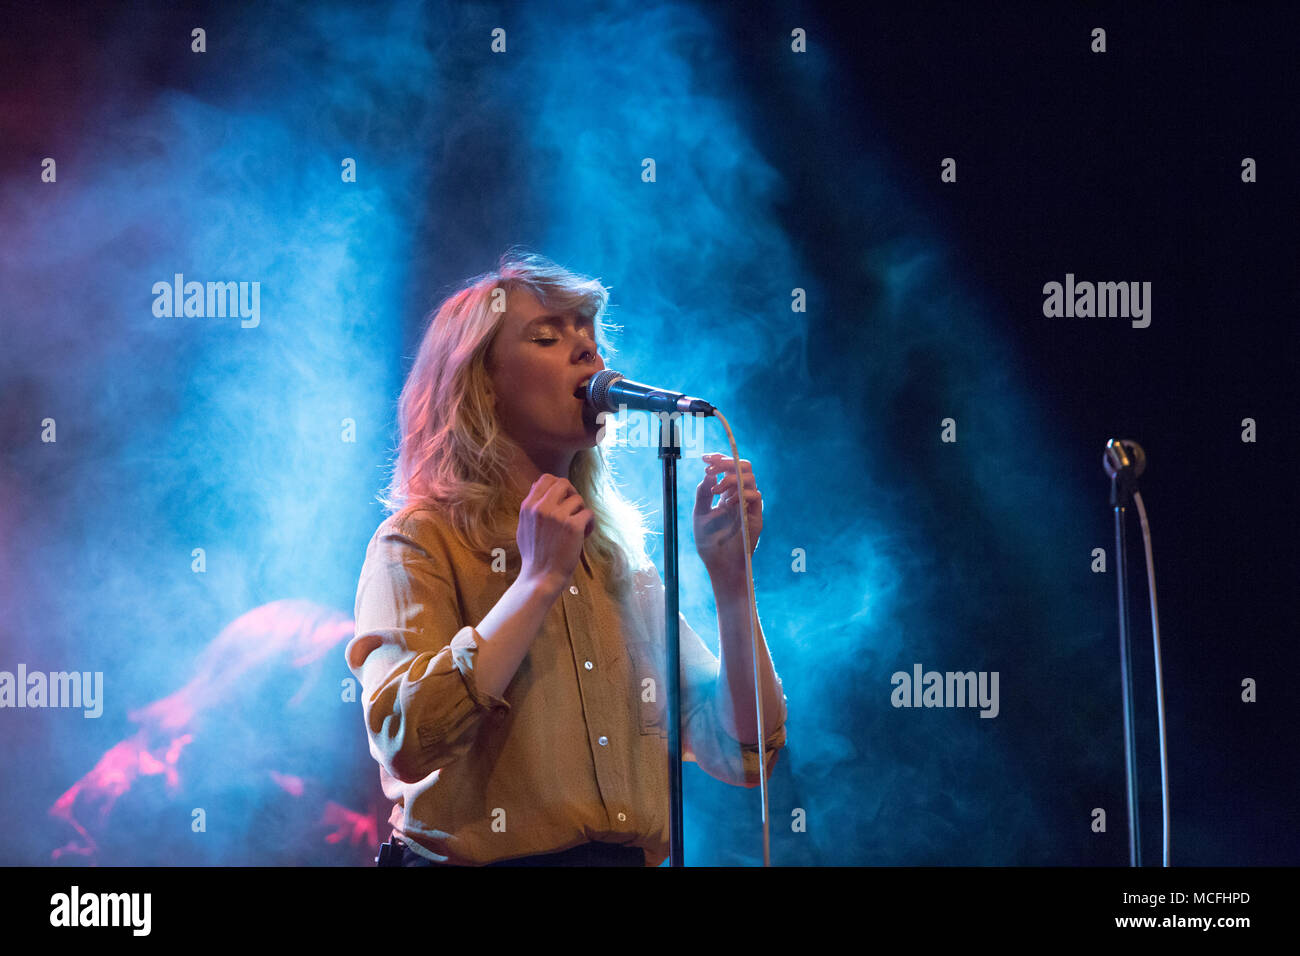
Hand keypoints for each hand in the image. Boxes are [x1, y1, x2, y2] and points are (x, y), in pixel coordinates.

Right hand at [517, 475, 592, 590]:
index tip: (564, 499)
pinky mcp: (573, 526)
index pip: (546, 479)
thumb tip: (536, 485)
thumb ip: (531, 506)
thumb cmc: (535, 556)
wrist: (541, 577)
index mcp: (528, 506)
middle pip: (563, 483)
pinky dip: (590, 524)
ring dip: (581, 512)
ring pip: (578, 499)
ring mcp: (557, 516)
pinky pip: (589, 513)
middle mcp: (541, 508)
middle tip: (575, 509)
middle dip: (572, 493)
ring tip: (579, 527)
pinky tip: (585, 535)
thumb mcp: (524, 527)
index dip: (558, 486)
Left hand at [693, 453, 761, 581]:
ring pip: (750, 478)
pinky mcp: (756, 517)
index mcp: (727, 494)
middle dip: (727, 462)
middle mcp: (740, 497)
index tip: (704, 458)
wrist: (718, 564)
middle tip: (710, 467)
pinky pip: (756, 496)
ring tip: (717, 489)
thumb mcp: (699, 514)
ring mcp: (749, 506)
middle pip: (743, 468)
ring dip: (731, 478)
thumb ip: (703, 493)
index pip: (728, 469)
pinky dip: (742, 494)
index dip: (719, 459)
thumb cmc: (709, 542)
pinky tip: (727, 503)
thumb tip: (709, 472)